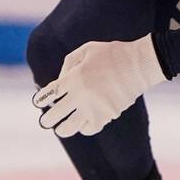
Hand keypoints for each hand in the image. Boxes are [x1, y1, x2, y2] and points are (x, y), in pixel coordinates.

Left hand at [33, 35, 166, 137]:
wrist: (140, 64)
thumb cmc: (113, 54)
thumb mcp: (88, 50)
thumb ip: (69, 64)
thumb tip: (58, 81)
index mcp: (73, 78)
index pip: (49, 94)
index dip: (41, 99)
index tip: (40, 102)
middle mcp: (80, 95)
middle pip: (54, 114)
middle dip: (48, 119)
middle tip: (47, 121)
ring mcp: (93, 108)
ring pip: (68, 128)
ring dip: (62, 129)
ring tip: (61, 129)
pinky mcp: (106, 115)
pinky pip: (89, 129)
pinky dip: (84, 128)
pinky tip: (83, 124)